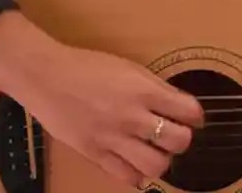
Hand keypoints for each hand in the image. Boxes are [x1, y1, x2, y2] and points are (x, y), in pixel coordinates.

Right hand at [0, 11, 204, 187]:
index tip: (191, 117)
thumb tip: (177, 105)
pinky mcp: (94, 154)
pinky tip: (136, 164)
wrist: (45, 76)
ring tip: (155, 151)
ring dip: (161, 160)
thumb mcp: (128, 67)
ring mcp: (113, 138)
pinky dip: (137, 175)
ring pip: (156, 165)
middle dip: (182, 139)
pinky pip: (126, 176)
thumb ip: (154, 87)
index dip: (195, 116)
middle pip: (178, 141)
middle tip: (173, 134)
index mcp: (144, 91)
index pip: (189, 111)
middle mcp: (132, 117)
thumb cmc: (87, 66)